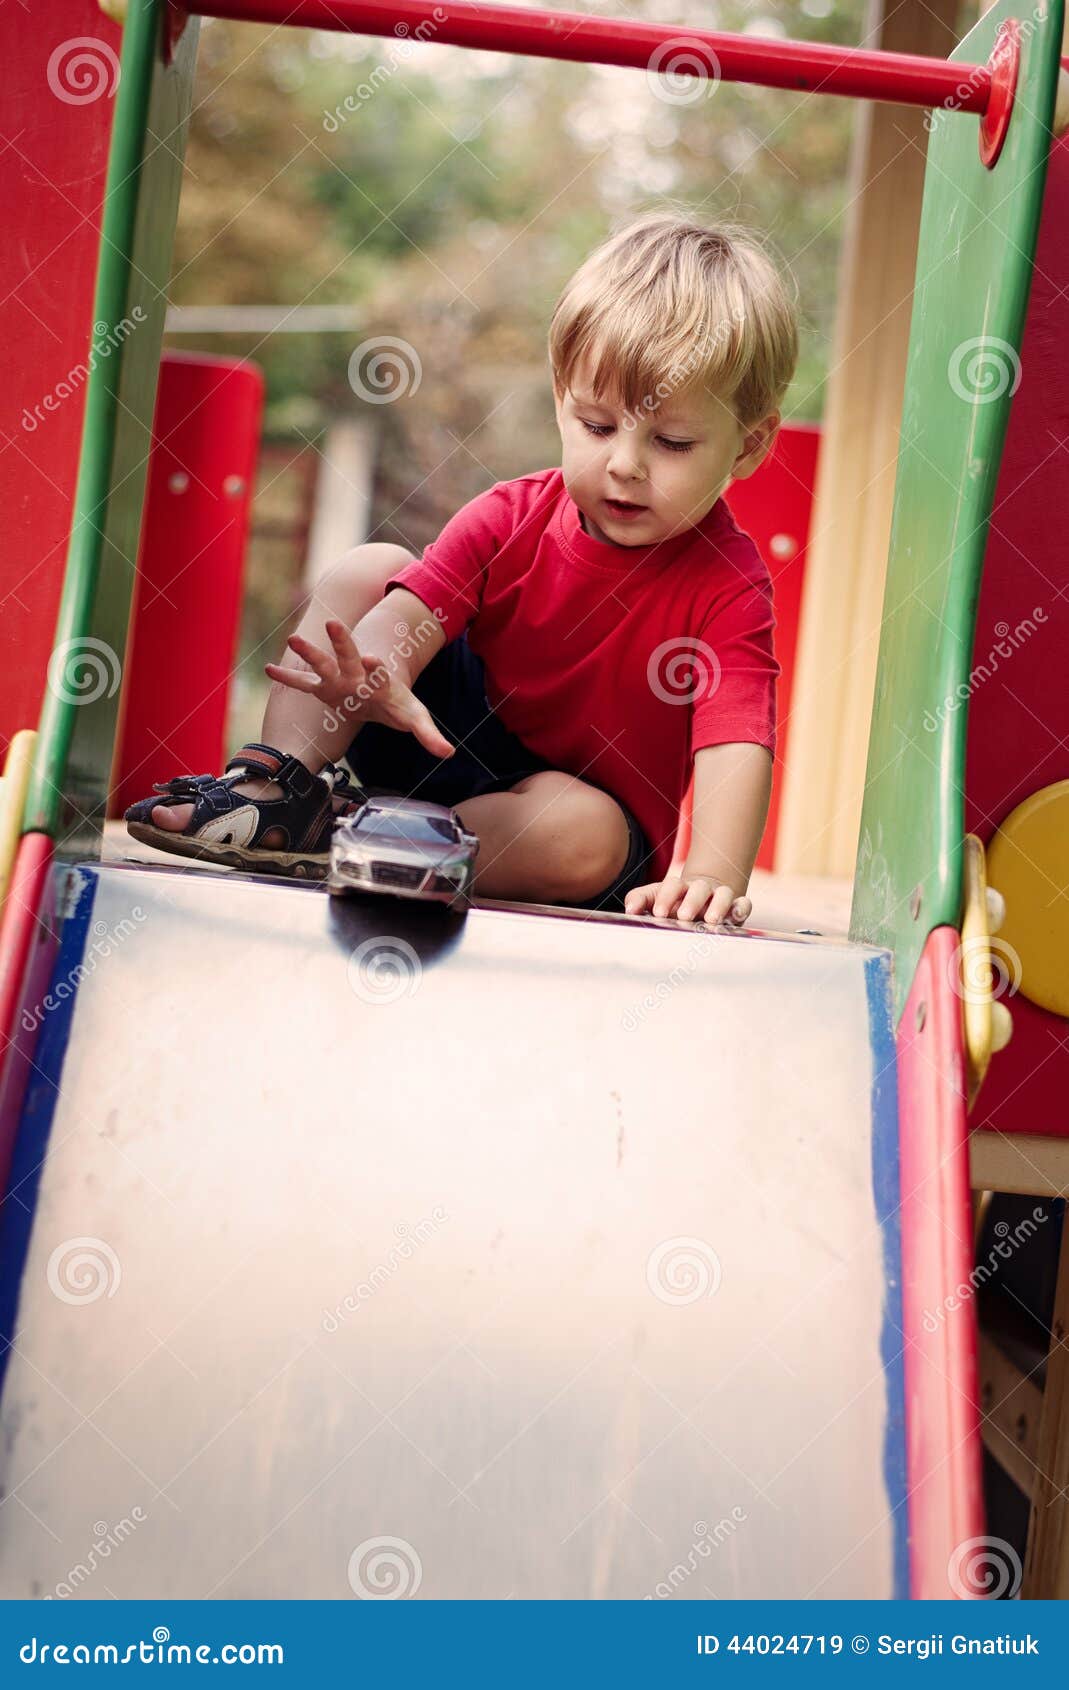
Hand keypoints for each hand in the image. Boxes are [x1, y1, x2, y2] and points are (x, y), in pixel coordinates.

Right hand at [265, 619, 454, 759]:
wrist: (380, 692)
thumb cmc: (397, 703)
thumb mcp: (415, 717)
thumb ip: (429, 735)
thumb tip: (450, 753)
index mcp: (380, 681)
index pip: (378, 672)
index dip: (375, 666)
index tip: (371, 658)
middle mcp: (357, 675)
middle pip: (349, 656)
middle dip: (342, 642)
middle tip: (334, 624)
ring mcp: (338, 680)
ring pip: (322, 664)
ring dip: (309, 652)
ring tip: (292, 638)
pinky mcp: (324, 689)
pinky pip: (303, 684)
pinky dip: (287, 678)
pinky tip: (268, 669)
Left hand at [624, 874, 750, 924]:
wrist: (703, 896)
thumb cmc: (674, 902)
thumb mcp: (655, 898)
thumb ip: (639, 900)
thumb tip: (629, 909)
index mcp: (679, 887)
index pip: (672, 886)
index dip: (665, 897)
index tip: (659, 913)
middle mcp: (701, 889)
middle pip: (699, 889)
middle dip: (692, 902)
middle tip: (683, 916)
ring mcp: (720, 896)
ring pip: (723, 894)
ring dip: (718, 906)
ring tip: (711, 920)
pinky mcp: (737, 906)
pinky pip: (744, 903)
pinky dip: (741, 907)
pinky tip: (736, 917)